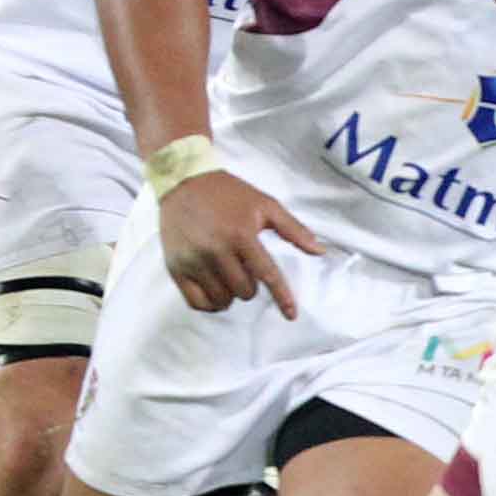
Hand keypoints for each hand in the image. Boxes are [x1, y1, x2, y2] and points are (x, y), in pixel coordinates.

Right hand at [158, 170, 327, 315]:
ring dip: (231, 295)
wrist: (184, 181)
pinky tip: (215, 292)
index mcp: (241, 235)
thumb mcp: (265, 204)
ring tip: (230, 279)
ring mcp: (193, 261)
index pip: (267, 275)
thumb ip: (293, 229)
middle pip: (244, 291)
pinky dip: (210, 303)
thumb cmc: (229, 194)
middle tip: (245, 269)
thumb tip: (320, 251)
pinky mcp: (175, 268)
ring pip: (221, 299)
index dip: (282, 297)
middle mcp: (216, 251)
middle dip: (251, 286)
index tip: (292, 315)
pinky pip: (196, 302)